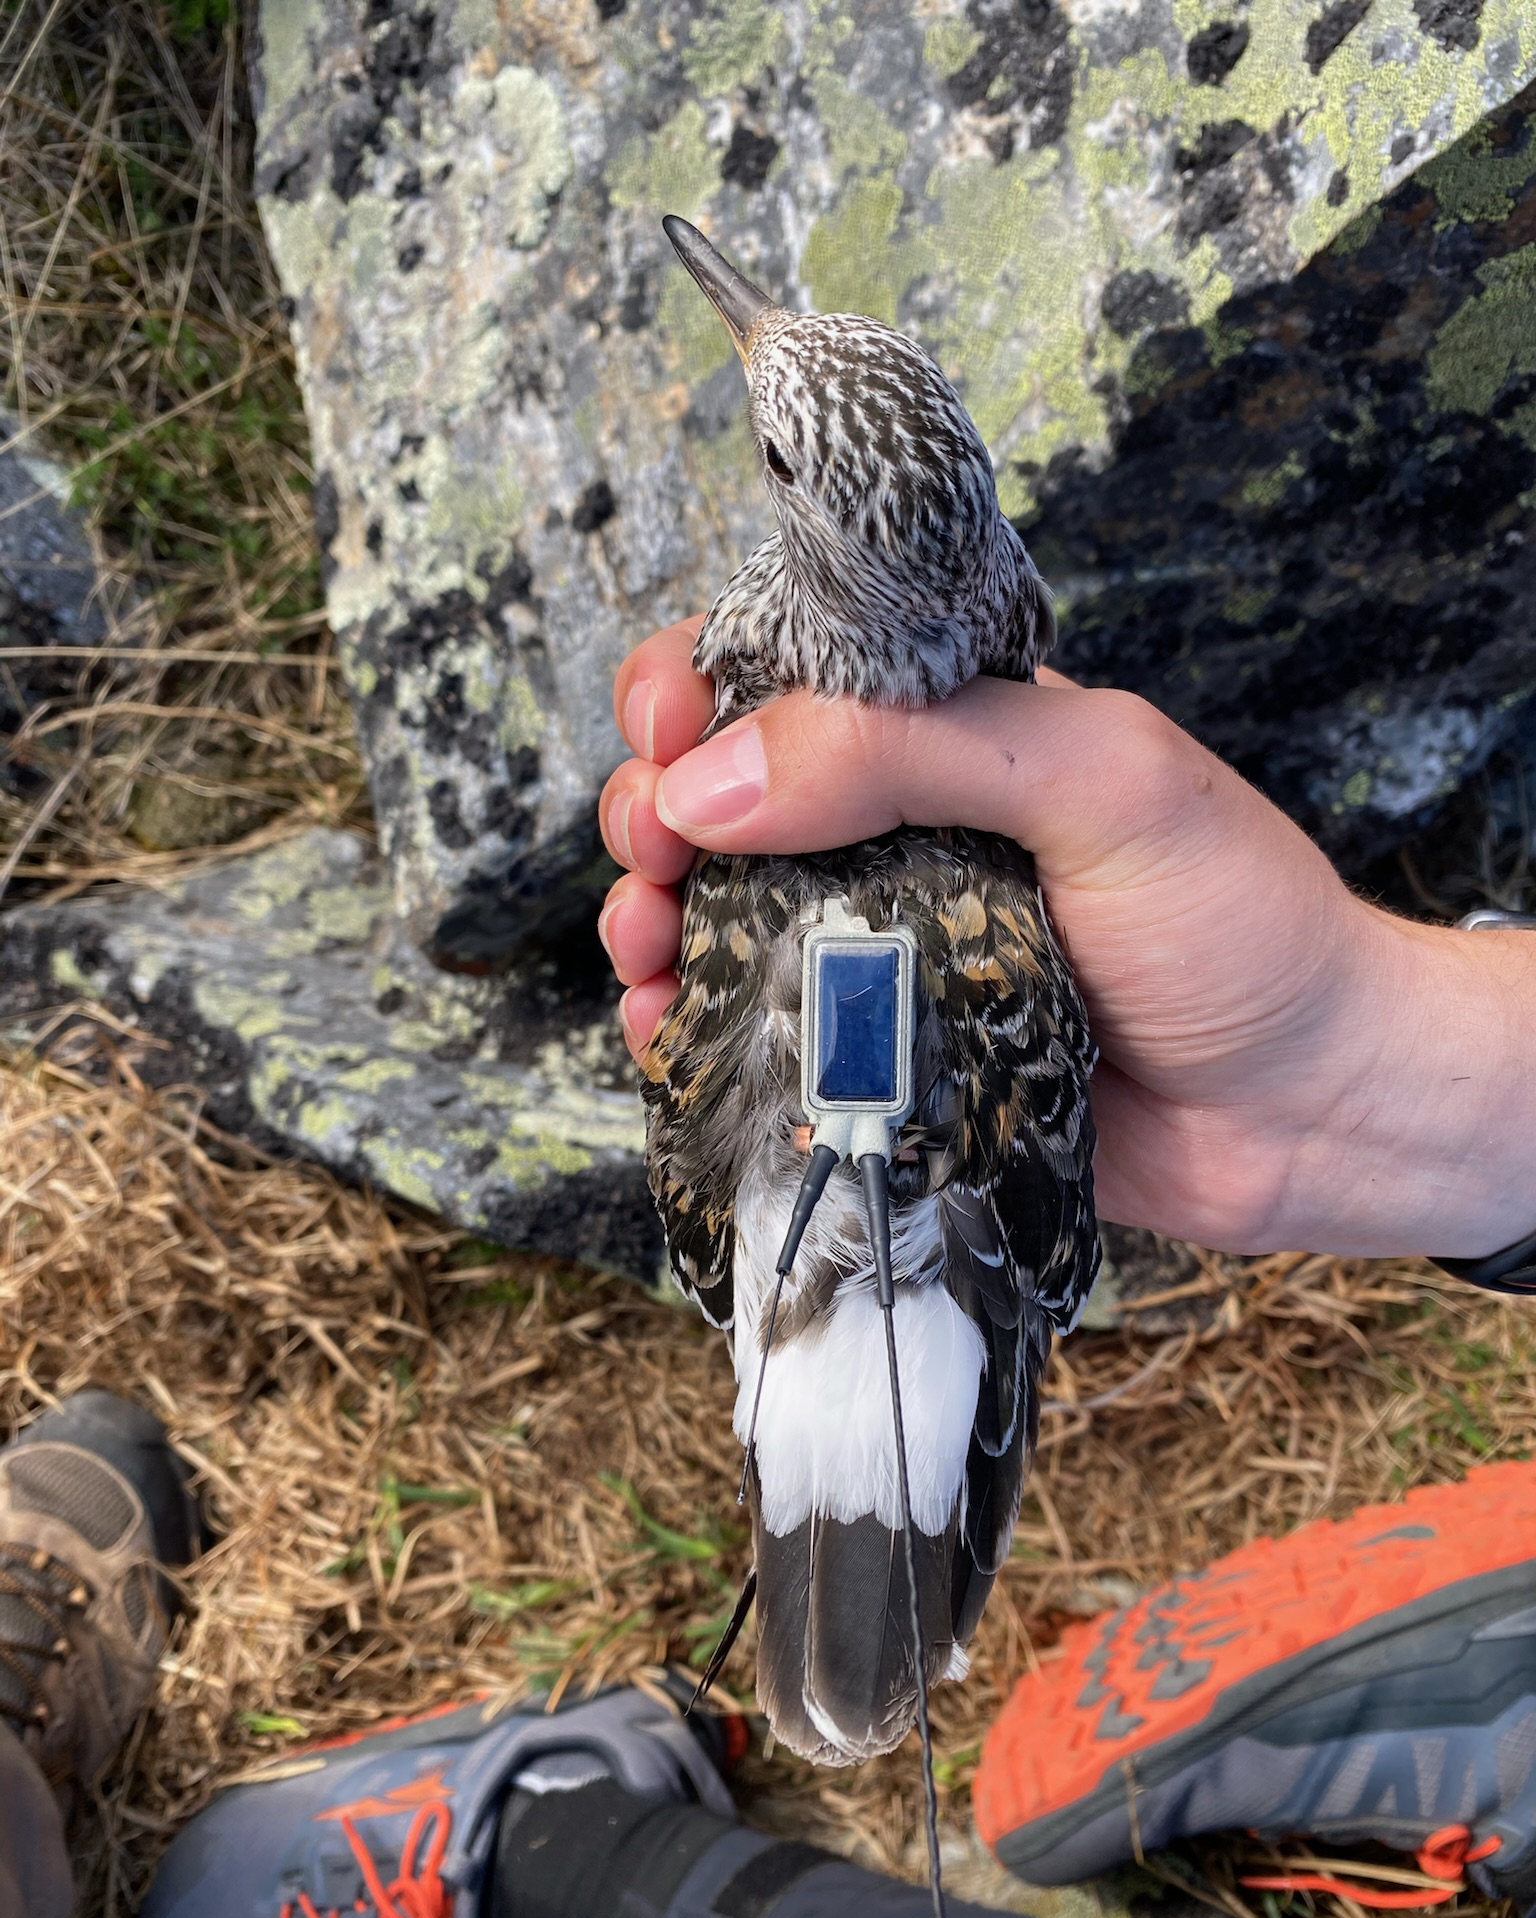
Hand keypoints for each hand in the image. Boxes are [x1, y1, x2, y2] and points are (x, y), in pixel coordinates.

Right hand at [599, 621, 1535, 1258]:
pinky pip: (755, 1035)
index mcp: (955, 736)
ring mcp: (888, 950)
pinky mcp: (886, 1060)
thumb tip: (714, 778)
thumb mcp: (1100, 780)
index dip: (696, 686)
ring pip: (719, 916)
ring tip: (645, 949)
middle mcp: (905, 835)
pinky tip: (666, 1035)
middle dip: (652, 810)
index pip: (788, 675)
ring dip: (648, 919)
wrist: (1313, 1112)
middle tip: (652, 855)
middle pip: (725, 797)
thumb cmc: (1242, 926)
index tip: (663, 731)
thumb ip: (912, 747)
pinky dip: (687, 1030)